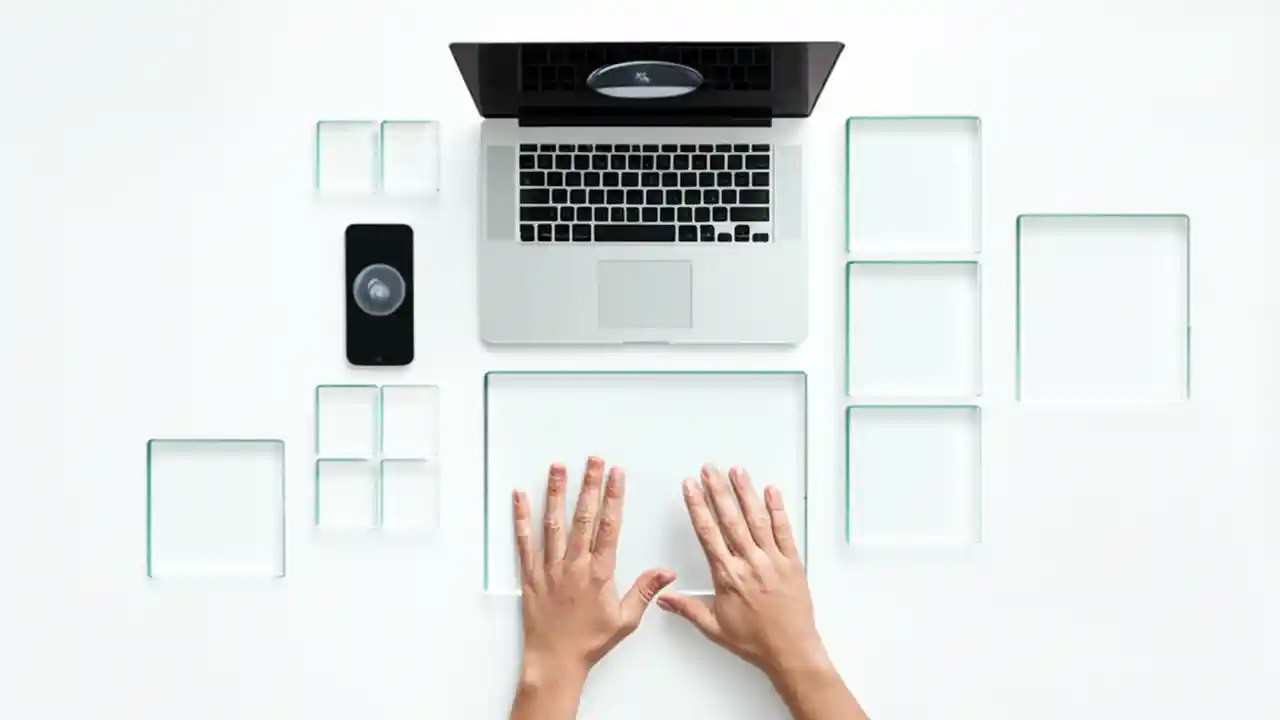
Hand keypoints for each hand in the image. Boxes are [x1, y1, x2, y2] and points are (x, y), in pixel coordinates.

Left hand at [510, 458, 675, 719]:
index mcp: (599, 573)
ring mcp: (550, 568)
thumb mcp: (625, 619)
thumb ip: (645, 590)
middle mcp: (574, 566)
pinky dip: (521, 518)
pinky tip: (520, 497)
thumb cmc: (589, 642)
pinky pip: (524, 542)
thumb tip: (667, 572)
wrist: (555, 661)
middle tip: (593, 459)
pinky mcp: (530, 575)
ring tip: (558, 467)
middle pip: (583, 517)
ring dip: (556, 492)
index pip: (609, 526)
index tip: (616, 475)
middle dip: (589, 485)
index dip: (613, 497)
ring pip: (554, 523)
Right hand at [656, 464, 827, 679]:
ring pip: (756, 519)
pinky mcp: (793, 563)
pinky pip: (784, 530)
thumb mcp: (714, 627)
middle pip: (730, 519)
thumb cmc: (755, 642)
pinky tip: (771, 491)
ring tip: (736, 471)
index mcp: (728, 576)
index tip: (690, 487)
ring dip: (745, 492)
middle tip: (709, 469)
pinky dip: (778, 509)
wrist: (791, 651)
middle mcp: (750, 564)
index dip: (697, 506)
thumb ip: (687, 608)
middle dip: (717, 490)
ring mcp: (773, 561)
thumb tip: (664, 598)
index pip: (708, 533)